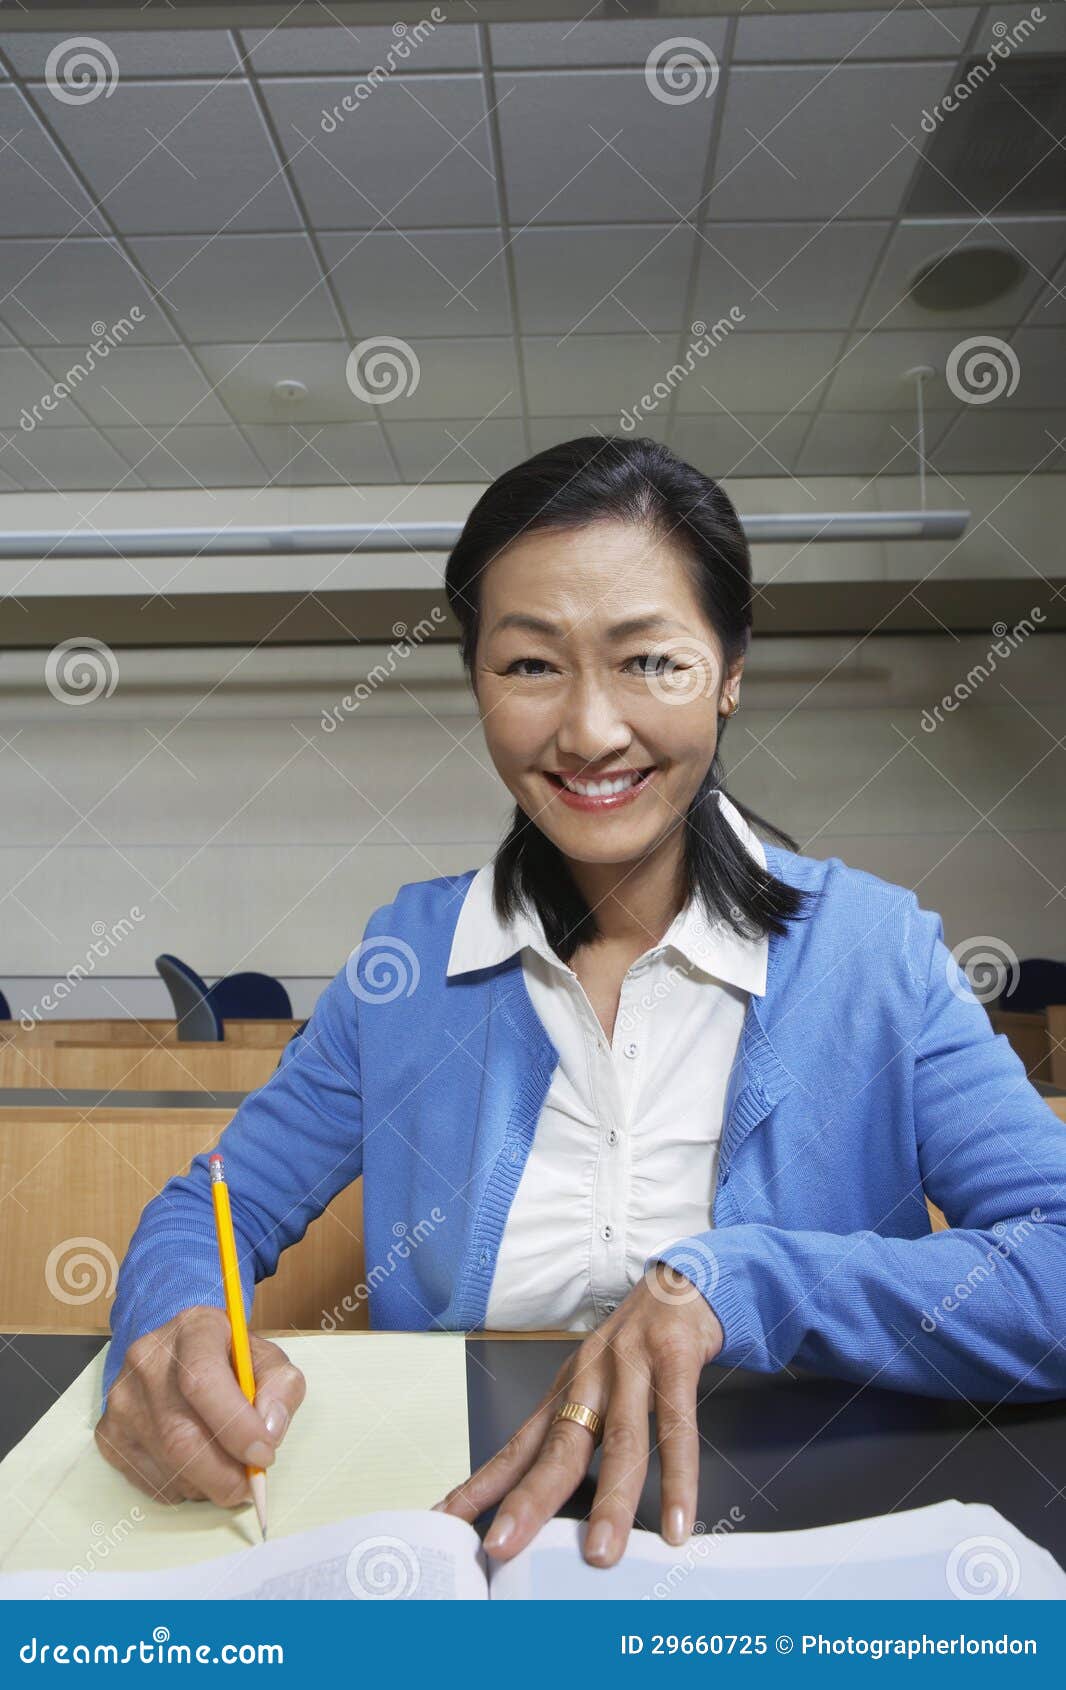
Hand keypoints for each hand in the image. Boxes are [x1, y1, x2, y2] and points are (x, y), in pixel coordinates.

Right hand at [95, 1307, 305, 1505]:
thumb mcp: (266, 1357)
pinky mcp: (108, 1434)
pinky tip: (198, 1467)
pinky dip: (184, 1488)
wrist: (181, 1353)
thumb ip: (281, 1387)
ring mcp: (122, 1399)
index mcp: (193, 1329)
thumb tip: (269, 1431)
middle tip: (250, 1485)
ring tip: (227, 1468)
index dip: (237, 1426)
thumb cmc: (229, 1358)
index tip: (264, 1454)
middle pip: (181, 1436)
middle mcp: (147, 1360)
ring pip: (168, 1466)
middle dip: (224, 1474)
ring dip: (208, 1484)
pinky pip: (150, 1482)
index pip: (204, 1381)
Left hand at [435, 1265, 722, 1567]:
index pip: (517, 1447)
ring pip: (619, 1439)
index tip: (447, 1523)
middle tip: (503, 1547)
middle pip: (556, 1447)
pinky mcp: (674, 1355)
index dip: (482, 1486)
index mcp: (565, 1392)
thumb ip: (578, 1440)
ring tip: (600, 1553)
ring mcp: (631, 1364)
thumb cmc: (638, 1345)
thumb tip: (551, 1505)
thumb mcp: (598, 1387)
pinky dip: (679, 1477)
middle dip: (528, 1501)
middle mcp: (589, 1378)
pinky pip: (678, 1423)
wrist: (682, 1281)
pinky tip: (679, 1520)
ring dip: (611, 1499)